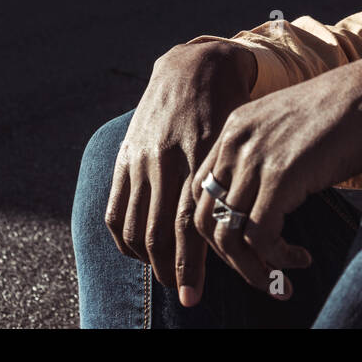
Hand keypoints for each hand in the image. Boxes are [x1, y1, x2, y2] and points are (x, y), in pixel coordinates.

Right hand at [105, 40, 256, 306]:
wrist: (194, 66)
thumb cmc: (232, 108)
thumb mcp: (242, 138)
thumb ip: (237, 181)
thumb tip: (244, 235)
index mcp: (202, 153)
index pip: (192, 222)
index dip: (193, 263)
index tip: (198, 295)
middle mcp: (168, 157)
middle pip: (162, 231)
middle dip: (172, 271)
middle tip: (186, 295)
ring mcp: (142, 158)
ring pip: (136, 226)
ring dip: (149, 261)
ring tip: (167, 277)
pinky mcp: (125, 158)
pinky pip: (116, 211)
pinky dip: (126, 240)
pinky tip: (142, 253)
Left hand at [191, 53, 361, 299]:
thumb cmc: (348, 113)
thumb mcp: (290, 130)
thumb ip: (268, 159)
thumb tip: (266, 207)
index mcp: (235, 129)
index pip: (201, 192)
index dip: (217, 228)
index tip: (244, 249)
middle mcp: (237, 142)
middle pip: (205, 218)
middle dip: (229, 258)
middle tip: (260, 274)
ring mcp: (256, 158)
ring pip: (228, 234)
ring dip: (251, 268)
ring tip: (279, 279)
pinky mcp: (281, 176)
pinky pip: (261, 236)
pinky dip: (278, 259)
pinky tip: (300, 259)